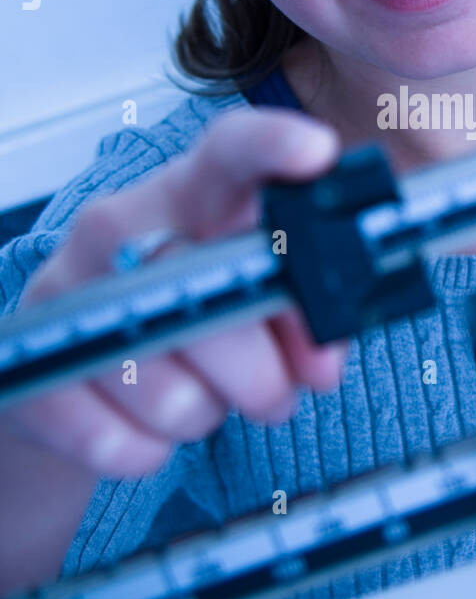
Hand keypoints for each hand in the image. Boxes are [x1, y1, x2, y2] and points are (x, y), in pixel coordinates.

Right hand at [0, 108, 348, 478]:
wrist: (74, 362)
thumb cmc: (182, 314)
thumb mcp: (253, 299)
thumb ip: (300, 318)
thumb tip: (321, 360)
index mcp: (191, 194)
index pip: (229, 153)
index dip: (273, 147)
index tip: (318, 151)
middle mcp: (122, 228)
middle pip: (214, 303)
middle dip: (264, 373)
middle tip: (275, 390)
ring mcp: (70, 291)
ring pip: (174, 394)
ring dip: (204, 415)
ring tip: (199, 396)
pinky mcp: (31, 366)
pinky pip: (117, 443)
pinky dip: (147, 451)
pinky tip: (144, 427)